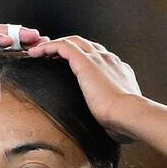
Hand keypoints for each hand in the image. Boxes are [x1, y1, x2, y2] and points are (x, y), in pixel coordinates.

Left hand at [23, 35, 142, 141]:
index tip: (70, 68)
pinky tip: (37, 53)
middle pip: (85, 45)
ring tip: (39, 52)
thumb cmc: (126, 122)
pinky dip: (48, 47)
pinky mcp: (86, 61)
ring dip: (54, 45)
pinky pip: (63, 46)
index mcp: (119, 71)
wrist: (129, 114)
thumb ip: (112, 114)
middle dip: (68, 47)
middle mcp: (109, 60)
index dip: (84, 60)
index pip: (100, 58)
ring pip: (73, 42)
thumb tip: (108, 125)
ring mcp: (98, 58)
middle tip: (51, 56)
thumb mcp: (119, 114)